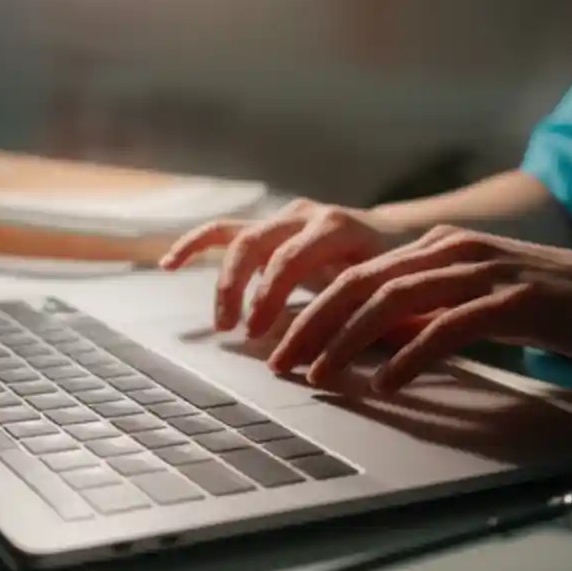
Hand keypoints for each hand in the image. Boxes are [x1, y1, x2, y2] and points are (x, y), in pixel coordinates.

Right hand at [159, 199, 403, 335]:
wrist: (402, 239)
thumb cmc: (398, 275)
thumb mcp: (395, 294)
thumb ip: (376, 319)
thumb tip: (353, 356)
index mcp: (339, 226)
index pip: (291, 258)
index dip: (270, 297)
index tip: (261, 335)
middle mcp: (307, 214)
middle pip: (258, 245)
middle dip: (243, 291)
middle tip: (241, 333)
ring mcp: (284, 218)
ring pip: (238, 240)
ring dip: (225, 282)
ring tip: (221, 323)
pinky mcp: (268, 228)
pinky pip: (223, 231)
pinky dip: (194, 244)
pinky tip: (169, 264)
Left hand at [268, 225, 571, 393]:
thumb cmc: (548, 307)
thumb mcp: (474, 298)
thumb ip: (425, 309)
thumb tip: (371, 338)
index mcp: (437, 246)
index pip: (356, 274)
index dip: (311, 309)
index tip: (281, 344)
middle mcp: (453, 250)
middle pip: (361, 284)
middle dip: (312, 325)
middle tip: (282, 363)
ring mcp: (483, 272)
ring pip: (393, 303)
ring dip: (348, 343)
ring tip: (321, 376)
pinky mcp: (514, 302)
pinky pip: (447, 328)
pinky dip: (411, 357)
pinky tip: (389, 384)